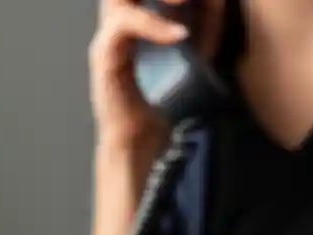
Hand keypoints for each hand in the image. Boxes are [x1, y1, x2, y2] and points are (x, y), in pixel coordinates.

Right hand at [89, 0, 221, 151]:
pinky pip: (123, 24)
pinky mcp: (104, 56)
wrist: (141, 142)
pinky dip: (153, 24)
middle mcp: (117, 22)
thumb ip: (207, 19)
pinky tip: (178, 35)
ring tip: (184, 1)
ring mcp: (108, 37)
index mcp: (136, 16)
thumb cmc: (165, 100)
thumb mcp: (197, 50)